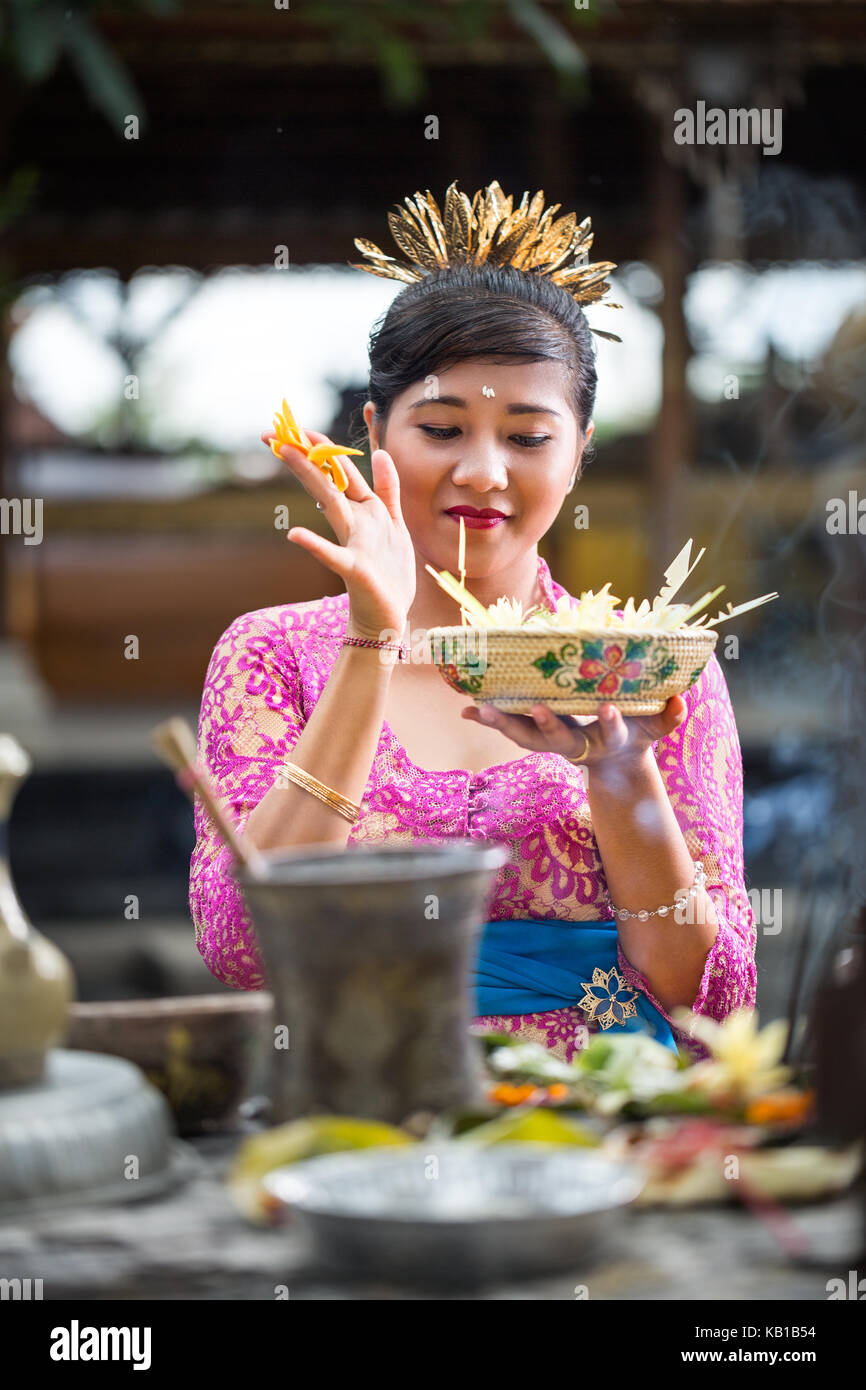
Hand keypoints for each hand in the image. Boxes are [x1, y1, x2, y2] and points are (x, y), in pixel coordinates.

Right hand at [263, 427, 415, 638]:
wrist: (388, 615)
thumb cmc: (388, 572)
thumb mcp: (393, 524)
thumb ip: (386, 490)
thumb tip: (381, 453)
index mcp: (366, 510)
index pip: (340, 472)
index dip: (322, 449)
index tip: (299, 427)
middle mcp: (354, 522)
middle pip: (329, 481)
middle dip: (306, 456)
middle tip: (277, 433)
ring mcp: (352, 544)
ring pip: (330, 504)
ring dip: (310, 478)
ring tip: (287, 454)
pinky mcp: (355, 570)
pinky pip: (333, 556)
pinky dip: (315, 545)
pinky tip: (294, 534)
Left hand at [461, 695, 687, 769]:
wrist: (613, 761)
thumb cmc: (636, 735)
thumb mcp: (656, 729)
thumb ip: (670, 717)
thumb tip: (682, 698)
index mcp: (606, 741)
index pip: (611, 733)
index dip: (610, 723)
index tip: (608, 709)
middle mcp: (575, 746)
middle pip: (557, 741)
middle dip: (547, 726)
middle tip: (535, 709)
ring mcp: (552, 743)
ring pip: (525, 737)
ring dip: (503, 723)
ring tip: (479, 709)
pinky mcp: (535, 736)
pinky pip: (509, 729)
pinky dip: (488, 720)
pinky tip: (465, 710)